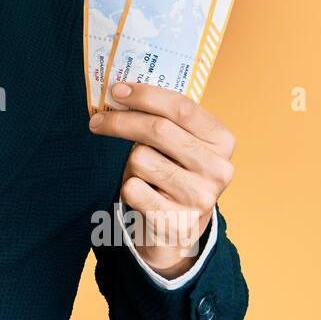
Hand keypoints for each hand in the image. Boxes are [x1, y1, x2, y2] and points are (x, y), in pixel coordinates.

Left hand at [88, 81, 236, 278]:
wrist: (179, 229)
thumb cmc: (175, 174)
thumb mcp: (182, 143)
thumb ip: (163, 117)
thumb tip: (119, 92)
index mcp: (222, 140)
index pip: (182, 108)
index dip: (146, 95)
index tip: (117, 90)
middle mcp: (218, 168)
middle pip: (158, 130)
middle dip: (121, 121)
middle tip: (97, 122)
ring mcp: (200, 197)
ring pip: (141, 159)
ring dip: (131, 164)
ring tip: (143, 174)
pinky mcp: (176, 221)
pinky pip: (132, 189)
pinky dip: (129, 188)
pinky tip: (143, 194)